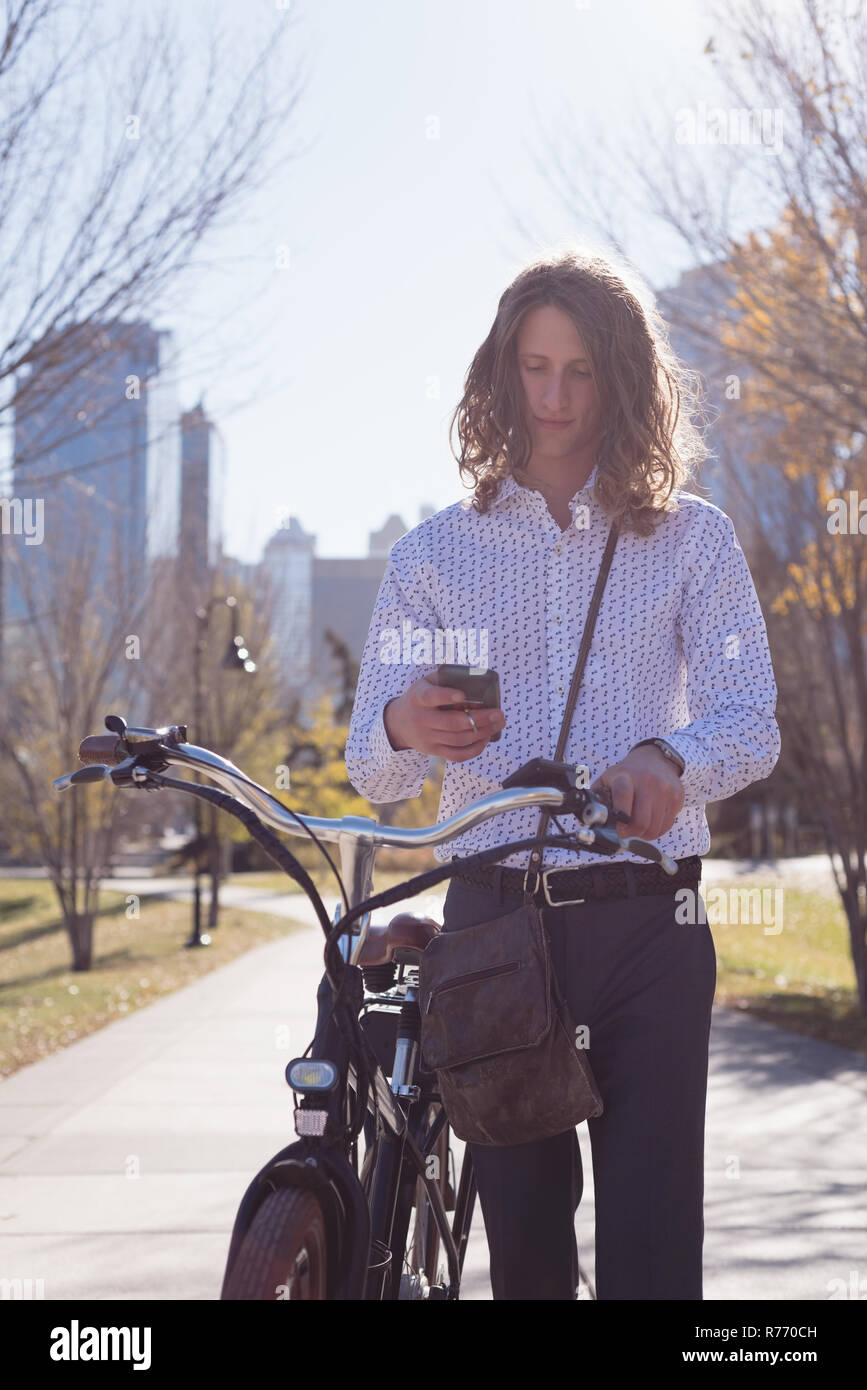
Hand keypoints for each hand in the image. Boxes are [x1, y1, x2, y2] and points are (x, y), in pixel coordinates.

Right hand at [383, 674, 505, 760]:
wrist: (398, 723)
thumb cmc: (420, 698)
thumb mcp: (425, 683)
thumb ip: (445, 679)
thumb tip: (476, 676)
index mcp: (419, 698)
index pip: (431, 697)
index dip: (446, 696)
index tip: (463, 695)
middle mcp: (422, 719)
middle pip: (452, 723)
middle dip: (480, 719)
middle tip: (499, 713)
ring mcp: (427, 738)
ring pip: (458, 740)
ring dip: (482, 733)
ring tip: (498, 724)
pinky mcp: (433, 751)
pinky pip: (456, 755)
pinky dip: (474, 749)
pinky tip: (486, 739)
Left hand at [591, 745, 683, 841]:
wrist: (656, 759)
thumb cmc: (627, 773)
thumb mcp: (608, 778)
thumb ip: (597, 797)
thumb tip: (589, 818)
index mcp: (625, 775)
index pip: (623, 797)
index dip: (619, 819)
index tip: (616, 828)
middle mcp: (647, 780)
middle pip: (641, 821)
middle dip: (631, 834)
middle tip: (625, 834)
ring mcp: (664, 789)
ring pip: (654, 827)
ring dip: (643, 835)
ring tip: (637, 829)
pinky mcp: (677, 796)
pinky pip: (667, 825)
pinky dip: (656, 830)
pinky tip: (650, 823)